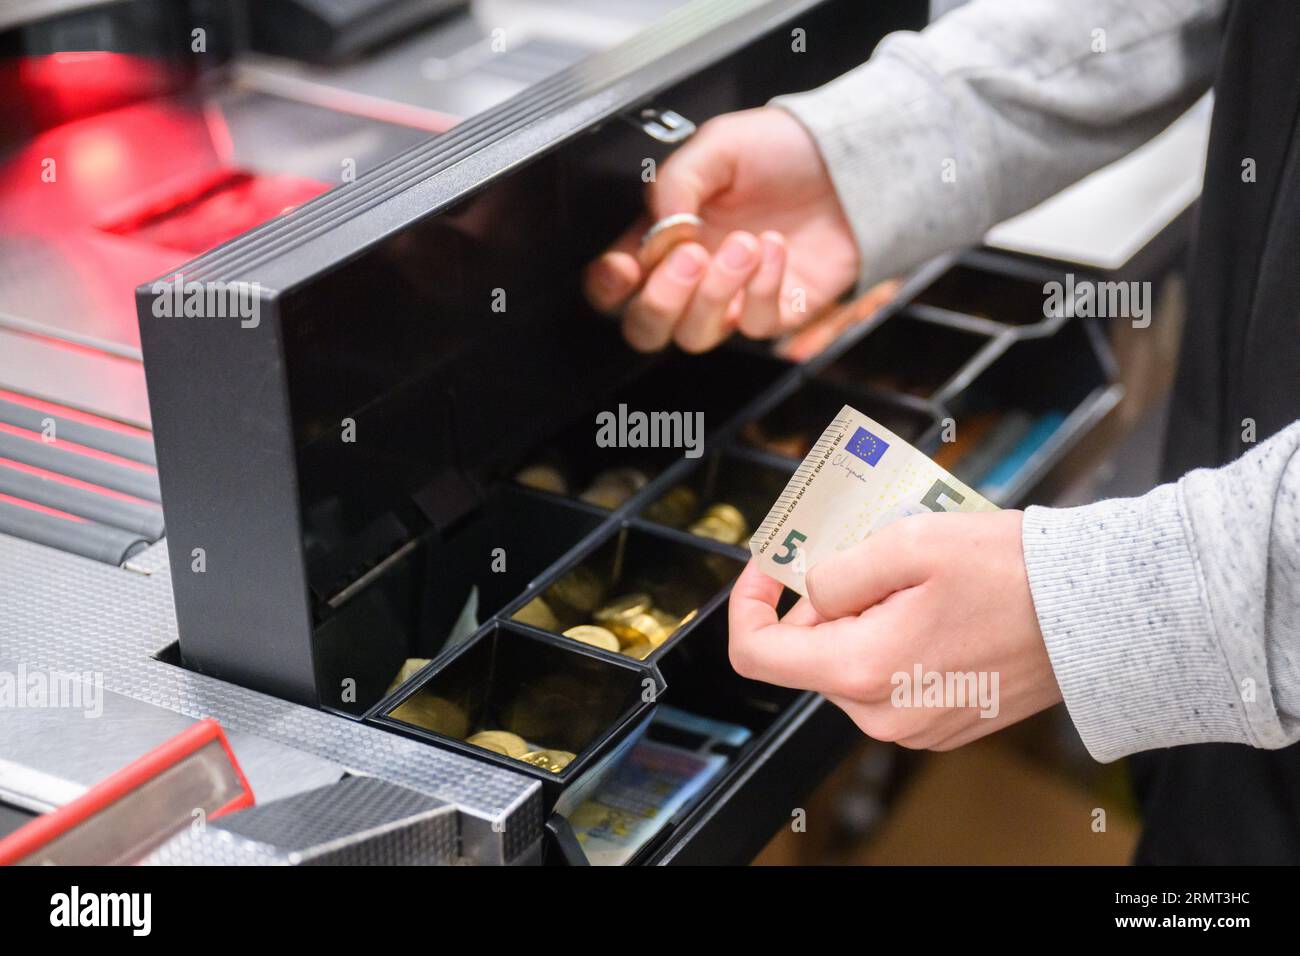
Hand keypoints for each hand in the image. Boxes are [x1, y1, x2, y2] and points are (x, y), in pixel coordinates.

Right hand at [584, 107, 859, 353]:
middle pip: (645, 329)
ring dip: (715, 293)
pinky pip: (754, 326)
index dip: (609, 287)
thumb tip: (658, 225)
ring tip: (744, 243)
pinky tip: (775, 247)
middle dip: (659, 302)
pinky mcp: (776, 312)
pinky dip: (762, 288)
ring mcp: (732, 299)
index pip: (613, 285)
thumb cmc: (780, 150)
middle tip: (690, 257)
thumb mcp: (718, 145)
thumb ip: (675, 181)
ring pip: (695, 336)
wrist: (847, 159)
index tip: (625, 266)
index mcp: (663, 237)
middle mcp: (691, 276)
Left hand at [728, 510, 1060, 749]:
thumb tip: (806, 590)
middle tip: (866, 554)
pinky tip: (936, 608)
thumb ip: (836, 571)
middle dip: (824, 600)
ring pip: (849, 663)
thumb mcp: (907, 543)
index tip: (770, 567)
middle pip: (809, 652)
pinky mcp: (940, 723)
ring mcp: (912, 726)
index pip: (756, 653)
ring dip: (863, 616)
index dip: (748, 603)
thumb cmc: (1012, 575)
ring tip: (914, 579)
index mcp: (863, 671)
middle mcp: (881, 714)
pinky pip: (888, 678)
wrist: (1094, 615)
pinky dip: (894, 639)